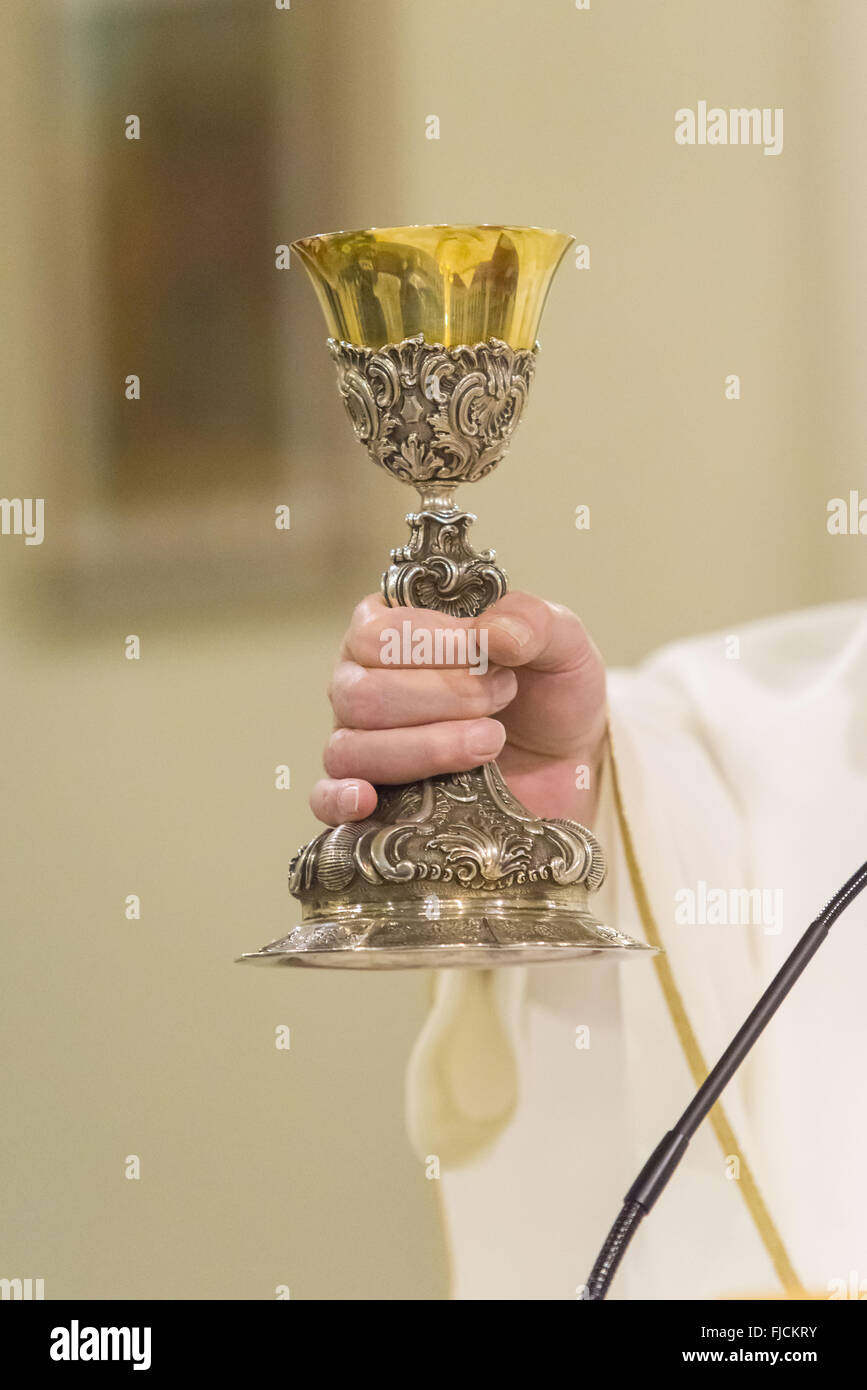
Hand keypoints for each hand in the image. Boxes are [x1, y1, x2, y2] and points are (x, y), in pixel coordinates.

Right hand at [309, 591, 607, 828]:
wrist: (568, 766)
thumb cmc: (549, 693)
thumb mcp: (560, 644)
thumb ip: (532, 622)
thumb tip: (490, 634)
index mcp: (391, 633)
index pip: (376, 633)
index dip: (434, 647)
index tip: (490, 656)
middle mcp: (362, 685)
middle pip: (360, 693)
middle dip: (441, 697)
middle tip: (501, 699)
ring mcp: (361, 746)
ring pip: (351, 748)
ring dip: (426, 747)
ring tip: (489, 743)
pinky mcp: (374, 801)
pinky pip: (326, 801)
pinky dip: (341, 800)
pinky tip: (371, 799)